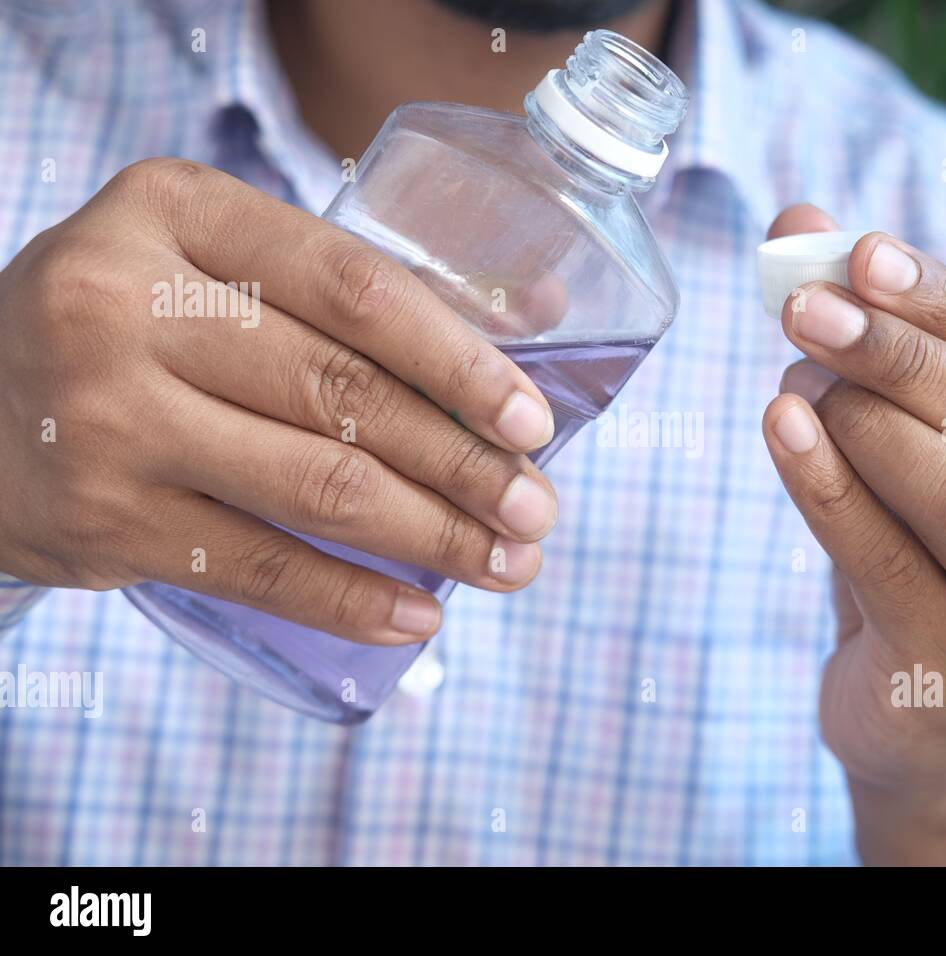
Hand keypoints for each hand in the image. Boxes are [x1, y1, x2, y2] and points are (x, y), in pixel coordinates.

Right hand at [0, 158, 558, 643]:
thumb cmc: (130, 323)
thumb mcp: (212, 260)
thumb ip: (347, 284)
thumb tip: (537, 312)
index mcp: (178, 212)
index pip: (354, 286)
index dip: (460, 359)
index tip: (531, 419)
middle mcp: (127, 305)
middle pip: (344, 395)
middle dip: (465, 464)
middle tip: (538, 507)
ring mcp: (107, 418)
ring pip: (315, 488)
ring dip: (433, 536)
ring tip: (507, 563)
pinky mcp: (102, 520)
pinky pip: (256, 569)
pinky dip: (350, 599)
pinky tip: (418, 613)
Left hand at [761, 206, 945, 863]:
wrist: (927, 723)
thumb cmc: (928, 562)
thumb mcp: (918, 449)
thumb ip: (876, 338)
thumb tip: (799, 221)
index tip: (860, 252)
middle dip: (900, 351)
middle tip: (803, 306)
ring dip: (865, 419)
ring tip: (791, 378)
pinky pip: (888, 562)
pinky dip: (826, 486)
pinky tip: (778, 429)